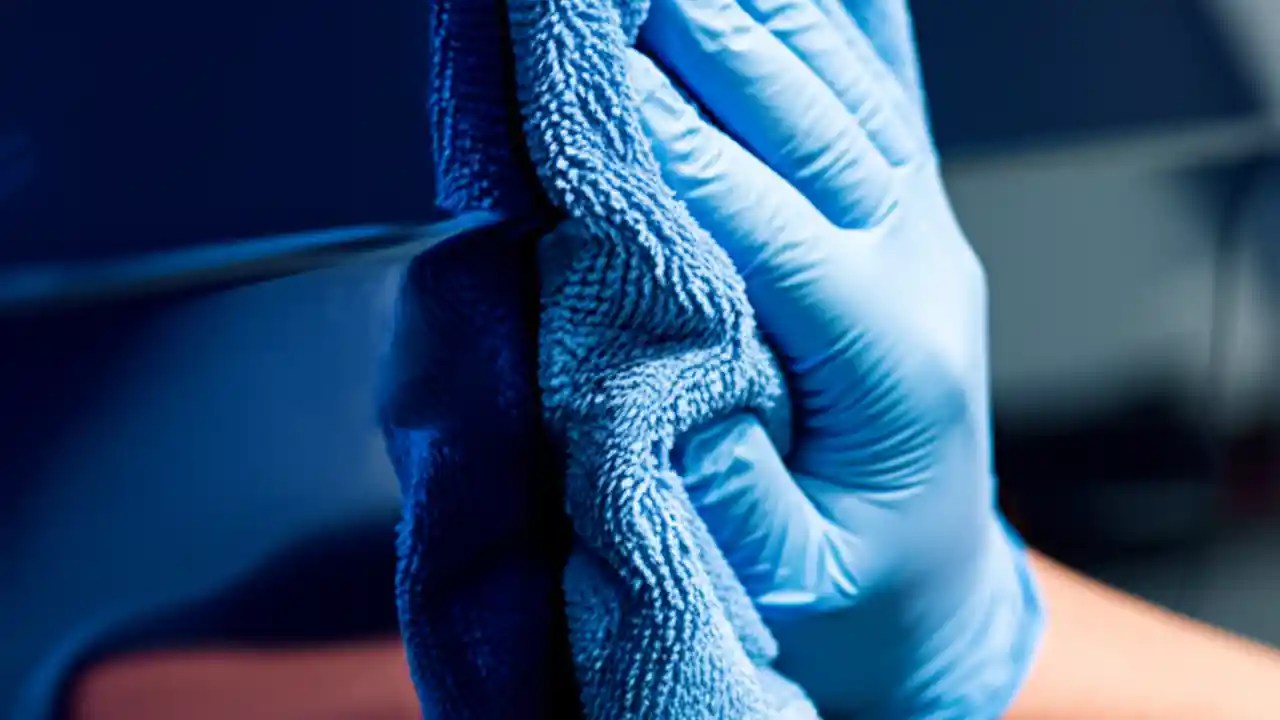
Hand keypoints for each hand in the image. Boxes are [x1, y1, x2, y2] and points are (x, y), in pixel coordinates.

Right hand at [629, 0, 1041, 715]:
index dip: (688, 154)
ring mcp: (928, 241)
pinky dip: (839, 33)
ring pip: (853, 101)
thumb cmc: (854, 581)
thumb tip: (664, 381)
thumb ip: (734, 493)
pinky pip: (884, 107)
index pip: (777, 232)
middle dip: (718, 50)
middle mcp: (921, 278)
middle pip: (817, 135)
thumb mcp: (791, 576)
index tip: (609, 86)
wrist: (932, 582)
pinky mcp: (917, 226)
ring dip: (768, 24)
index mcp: (890, 364)